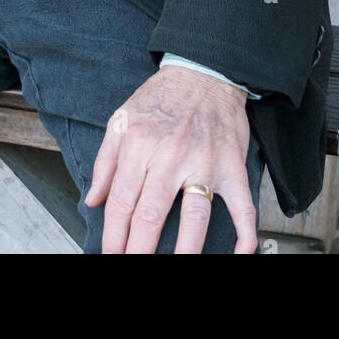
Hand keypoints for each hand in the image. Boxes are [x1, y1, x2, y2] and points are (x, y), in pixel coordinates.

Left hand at [84, 65, 258, 253]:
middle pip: (151, 215)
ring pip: (194, 217)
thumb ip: (104, 161)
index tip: (111, 256)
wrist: (204, 70)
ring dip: (185, 251)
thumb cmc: (162, 96)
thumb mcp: (121, 118)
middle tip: (132, 267)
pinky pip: (242, 205)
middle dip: (138, 251)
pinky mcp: (231, 166)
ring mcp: (204, 162)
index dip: (113, 237)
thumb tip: (94, 199)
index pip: (122, 202)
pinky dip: (245, 234)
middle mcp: (170, 156)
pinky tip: (240, 255)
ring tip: (177, 268)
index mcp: (140, 145)